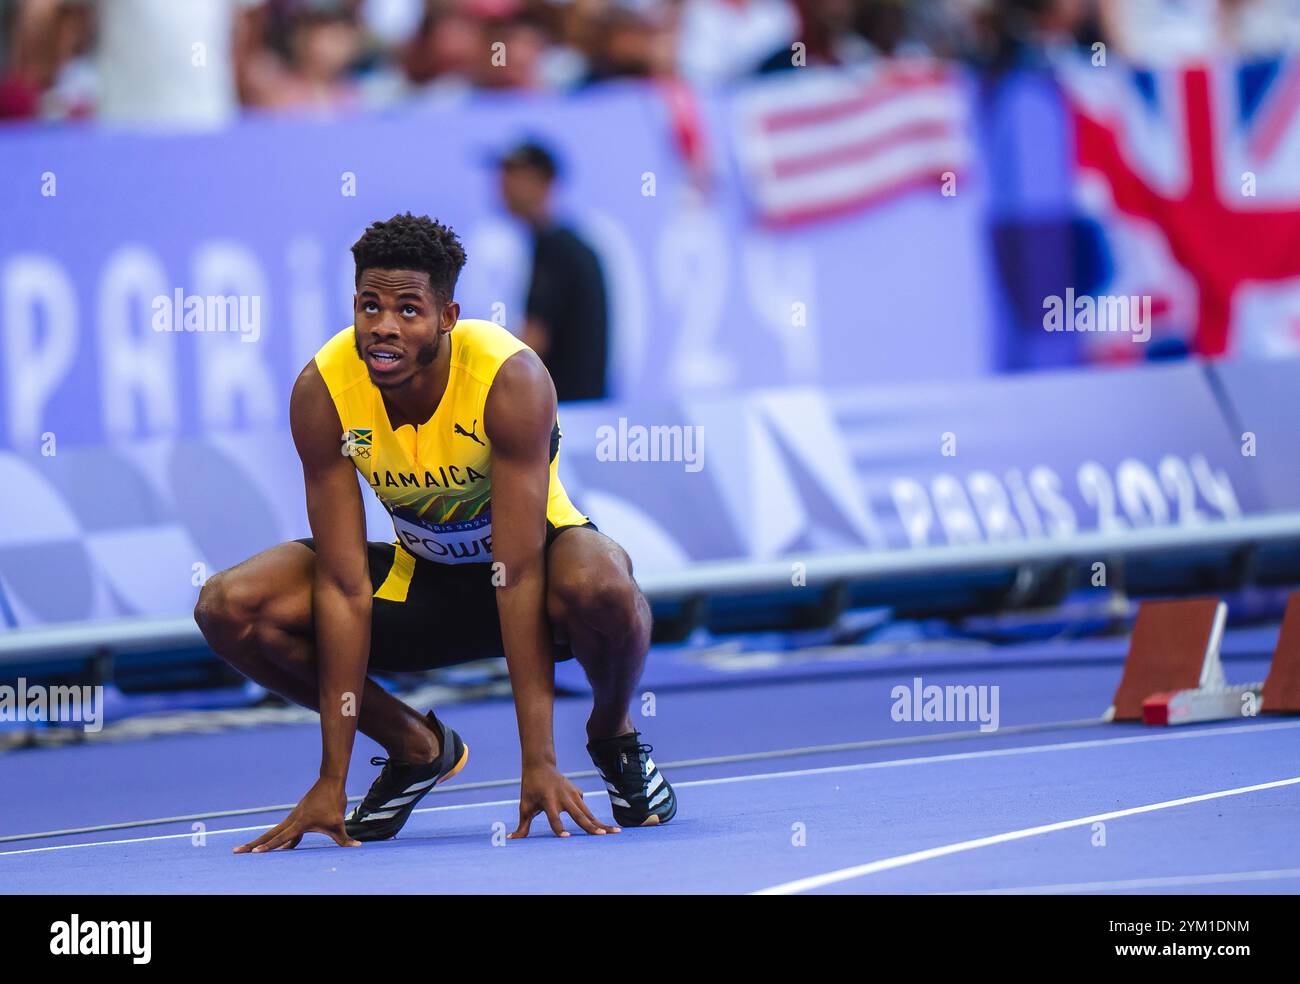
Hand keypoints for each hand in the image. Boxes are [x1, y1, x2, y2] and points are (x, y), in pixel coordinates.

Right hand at [234, 777, 360, 853]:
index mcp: (299, 824)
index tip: (254, 853)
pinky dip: (280, 838)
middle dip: (253, 844)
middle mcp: (292, 820)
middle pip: (269, 834)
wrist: (331, 781)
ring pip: (275, 832)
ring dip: (262, 841)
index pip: (281, 838)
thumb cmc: (334, 802)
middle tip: (236, 852)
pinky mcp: (298, 815)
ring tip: (249, 851)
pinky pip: (286, 830)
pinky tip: (284, 847)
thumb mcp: (339, 823)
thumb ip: (345, 839)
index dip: (268, 847)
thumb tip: (357, 846)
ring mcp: (294, 817)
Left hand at [509, 764, 619, 838]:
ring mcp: (573, 794)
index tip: (566, 838)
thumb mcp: (525, 806)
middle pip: (579, 815)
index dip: (559, 828)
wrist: (541, 765)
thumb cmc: (530, 788)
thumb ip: (522, 826)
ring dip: (601, 823)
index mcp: (548, 801)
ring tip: (615, 832)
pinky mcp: (578, 793)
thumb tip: (510, 840)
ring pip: (588, 813)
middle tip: (602, 836)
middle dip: (591, 827)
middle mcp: (563, 798)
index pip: (554, 818)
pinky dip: (593, 818)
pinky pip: (585, 808)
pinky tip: (600, 825)